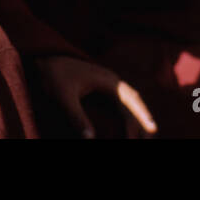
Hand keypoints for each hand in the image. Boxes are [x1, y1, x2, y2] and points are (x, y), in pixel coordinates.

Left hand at [34, 55, 156, 137]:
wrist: (45, 61)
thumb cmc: (54, 76)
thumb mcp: (63, 96)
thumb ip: (76, 116)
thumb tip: (90, 139)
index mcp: (108, 81)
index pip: (132, 99)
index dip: (143, 115)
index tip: (153, 129)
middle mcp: (113, 83)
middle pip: (135, 102)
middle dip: (144, 121)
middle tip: (151, 137)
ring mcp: (109, 86)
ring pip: (130, 104)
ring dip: (137, 120)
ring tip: (144, 137)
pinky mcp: (102, 92)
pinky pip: (120, 106)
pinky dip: (127, 118)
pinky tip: (128, 131)